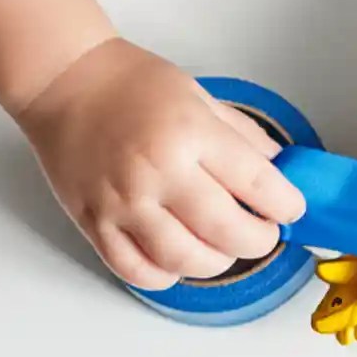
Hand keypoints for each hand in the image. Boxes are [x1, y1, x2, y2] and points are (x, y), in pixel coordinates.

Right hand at [17, 39, 305, 289]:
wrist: (65, 81)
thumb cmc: (131, 84)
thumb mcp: (201, 96)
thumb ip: (244, 137)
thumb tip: (280, 171)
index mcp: (192, 133)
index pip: (258, 185)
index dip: (286, 205)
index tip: (291, 209)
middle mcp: (159, 171)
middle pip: (228, 232)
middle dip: (259, 240)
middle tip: (263, 233)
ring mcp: (124, 202)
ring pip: (185, 260)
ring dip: (217, 262)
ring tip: (221, 246)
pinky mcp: (95, 223)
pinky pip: (138, 271)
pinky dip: (167, 275)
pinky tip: (178, 259)